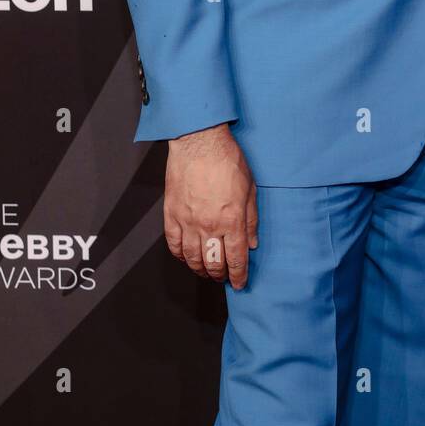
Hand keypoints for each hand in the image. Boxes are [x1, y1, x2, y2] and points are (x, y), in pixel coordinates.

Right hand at [163, 123, 257, 287]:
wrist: (199, 142)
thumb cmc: (227, 160)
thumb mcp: (250, 188)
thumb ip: (251, 219)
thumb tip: (252, 242)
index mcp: (231, 220)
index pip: (236, 258)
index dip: (238, 275)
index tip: (239, 283)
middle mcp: (209, 225)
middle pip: (213, 263)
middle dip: (220, 274)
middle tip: (223, 277)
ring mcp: (188, 221)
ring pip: (192, 258)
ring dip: (200, 269)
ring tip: (206, 271)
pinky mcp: (172, 214)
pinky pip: (173, 244)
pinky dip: (180, 255)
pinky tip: (185, 257)